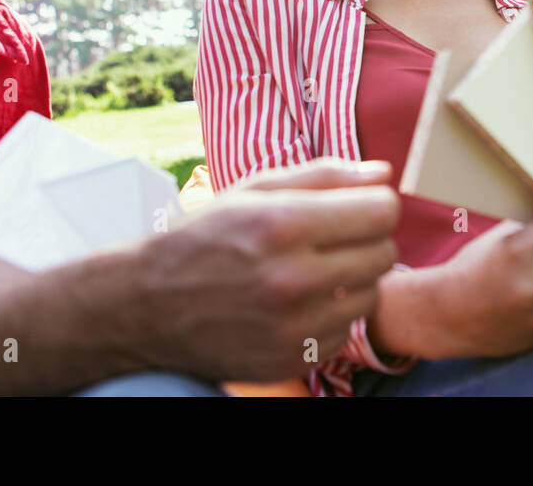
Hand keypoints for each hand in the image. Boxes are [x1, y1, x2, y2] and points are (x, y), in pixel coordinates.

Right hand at [128, 159, 399, 381]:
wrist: (148, 306)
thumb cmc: (205, 237)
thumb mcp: (255, 191)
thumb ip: (325, 176)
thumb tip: (384, 173)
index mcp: (283, 224)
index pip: (382, 211)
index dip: (376, 204)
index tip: (358, 208)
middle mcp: (292, 278)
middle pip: (385, 253)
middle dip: (367, 241)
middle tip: (335, 240)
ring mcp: (293, 326)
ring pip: (372, 294)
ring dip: (353, 281)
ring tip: (314, 271)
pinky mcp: (292, 359)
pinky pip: (346, 332)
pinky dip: (332, 316)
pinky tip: (299, 304)